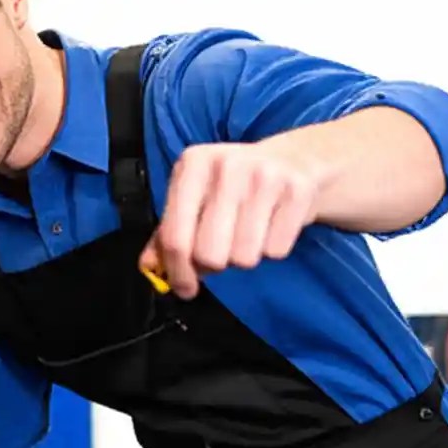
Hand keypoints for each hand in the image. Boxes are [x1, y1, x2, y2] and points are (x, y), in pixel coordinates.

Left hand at [139, 142, 321, 299]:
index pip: (174, 236)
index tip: (184, 287)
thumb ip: (169, 232)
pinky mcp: (297, 191)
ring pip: (244, 257)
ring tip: (249, 233)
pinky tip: (272, 226)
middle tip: (222, 252)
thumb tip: (150, 267)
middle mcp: (226, 166)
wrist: (297, 160)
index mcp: (193, 164)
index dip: (177, 271)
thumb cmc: (236, 184)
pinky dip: (273, 248)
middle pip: (209, 254)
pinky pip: (276, 251)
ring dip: (245, 256)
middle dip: (215, 264)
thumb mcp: (197, 196)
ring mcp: (264, 176)